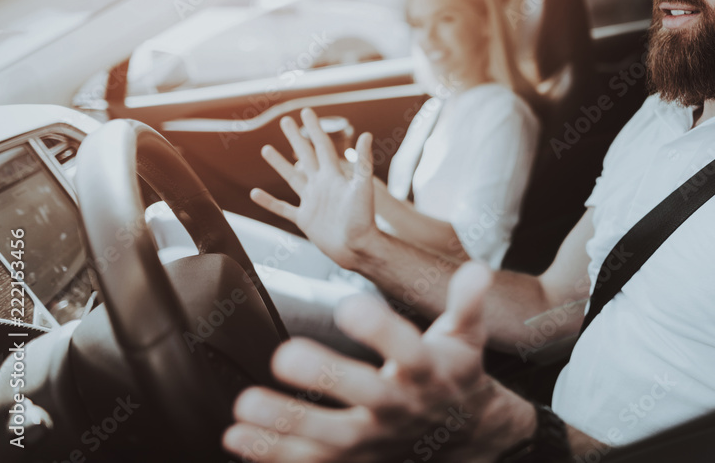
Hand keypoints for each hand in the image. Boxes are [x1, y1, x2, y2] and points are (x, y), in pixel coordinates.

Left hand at [223, 263, 525, 462]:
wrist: (466, 434)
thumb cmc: (454, 374)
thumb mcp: (465, 337)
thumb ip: (467, 303)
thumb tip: (477, 270)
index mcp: (426, 371)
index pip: (408, 349)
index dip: (380, 329)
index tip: (349, 304)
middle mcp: (400, 407)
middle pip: (365, 396)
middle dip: (325, 377)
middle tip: (285, 356)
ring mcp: (376, 439)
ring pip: (331, 437)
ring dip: (285, 424)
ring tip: (245, 404)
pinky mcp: (356, 460)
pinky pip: (313, 462)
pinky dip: (274, 454)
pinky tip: (237, 437)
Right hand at [251, 108, 375, 269]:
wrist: (358, 247)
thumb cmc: (363, 219)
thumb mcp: (363, 187)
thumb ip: (363, 162)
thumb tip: (367, 134)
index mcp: (333, 175)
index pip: (321, 145)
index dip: (314, 128)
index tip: (306, 111)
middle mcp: (321, 185)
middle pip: (305, 155)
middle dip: (295, 137)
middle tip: (285, 121)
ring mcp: (312, 201)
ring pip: (292, 177)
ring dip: (280, 163)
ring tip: (266, 149)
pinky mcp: (305, 219)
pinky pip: (283, 208)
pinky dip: (269, 201)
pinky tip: (255, 193)